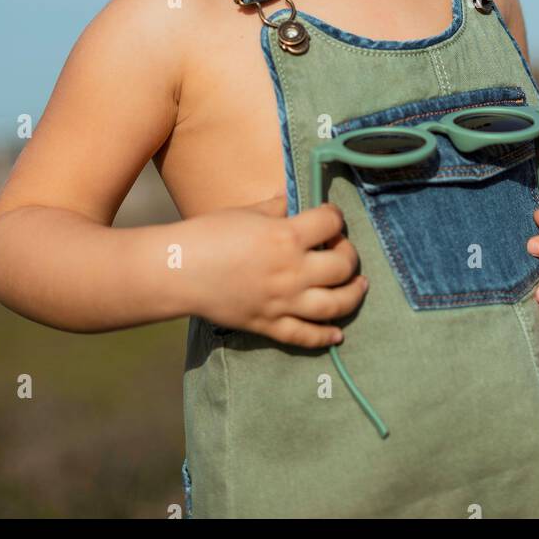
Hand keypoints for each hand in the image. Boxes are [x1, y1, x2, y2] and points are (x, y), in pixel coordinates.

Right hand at [184, 192, 368, 348]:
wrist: (179, 270)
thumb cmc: (209, 233)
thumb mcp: (247, 212)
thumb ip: (276, 208)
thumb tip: (293, 202)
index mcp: (286, 236)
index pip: (330, 223)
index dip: (335, 216)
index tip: (331, 216)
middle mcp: (292, 271)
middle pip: (342, 265)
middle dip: (350, 255)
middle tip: (343, 249)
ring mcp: (283, 302)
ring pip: (335, 304)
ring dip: (353, 294)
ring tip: (359, 286)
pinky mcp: (270, 325)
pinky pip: (306, 336)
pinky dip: (326, 336)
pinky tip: (338, 333)